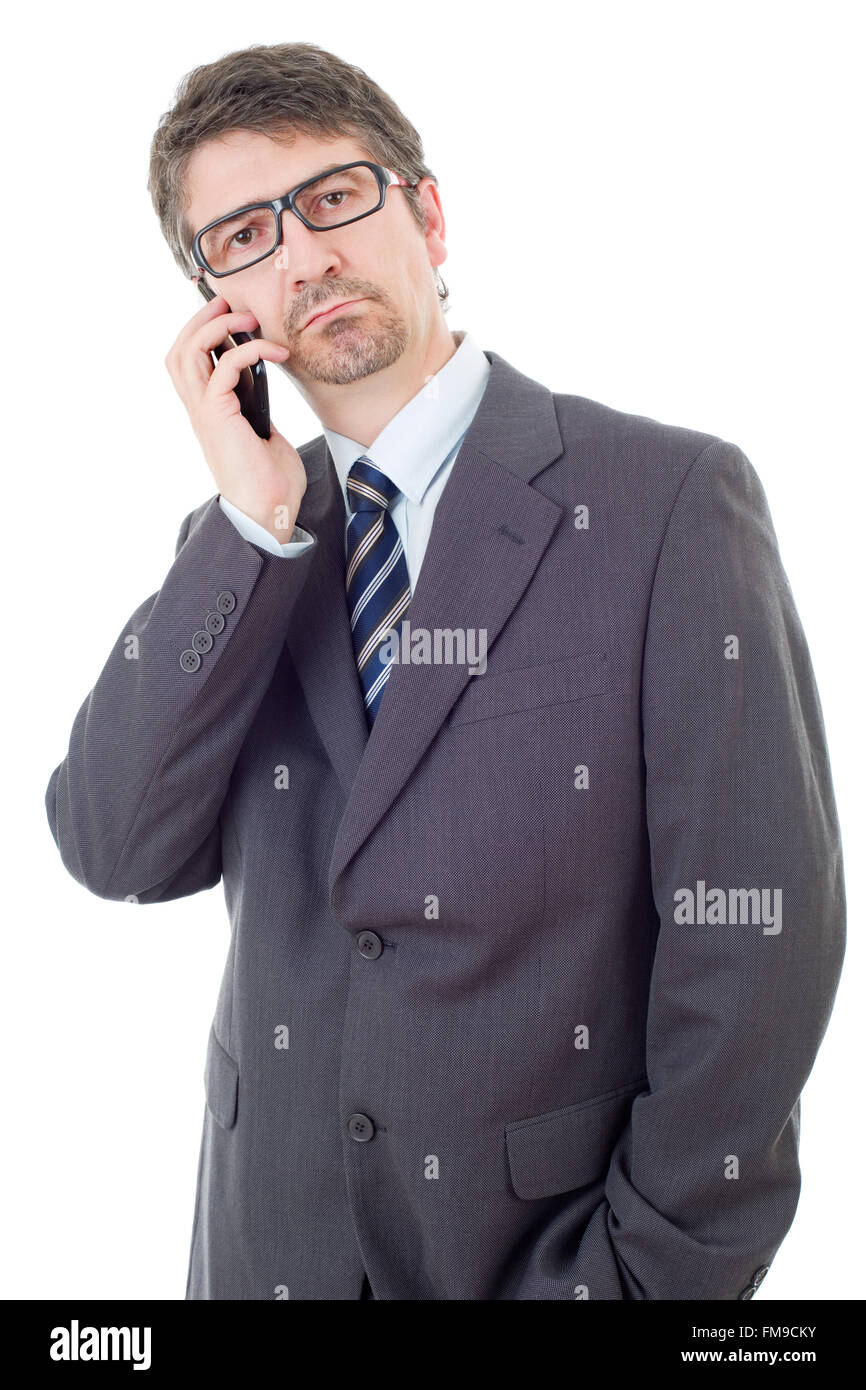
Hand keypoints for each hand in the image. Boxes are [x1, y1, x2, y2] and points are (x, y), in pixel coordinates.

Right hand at [165, 293, 306, 543]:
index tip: (231, 315)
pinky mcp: (218, 416)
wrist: (268, 511)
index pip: (189, 362)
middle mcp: (200, 410)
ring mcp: (205, 413)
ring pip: (188, 353)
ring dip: (215, 327)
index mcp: (209, 412)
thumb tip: (261, 382)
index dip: (202, 332)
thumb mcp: (263, 432)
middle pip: (179, 351)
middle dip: (201, 319)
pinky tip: (274, 352)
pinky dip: (248, 350)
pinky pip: (224, 369)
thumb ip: (255, 407)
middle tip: (229, 303)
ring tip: (245, 318)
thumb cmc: (270, 480)